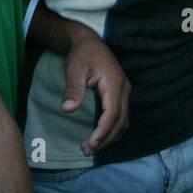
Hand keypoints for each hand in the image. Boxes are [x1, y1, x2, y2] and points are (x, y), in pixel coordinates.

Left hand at [61, 29, 129, 155]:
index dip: (103, 131)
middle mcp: (123, 89)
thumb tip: (68, 109)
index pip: (112, 113)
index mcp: (114, 83)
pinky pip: (121, 117)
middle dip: (105, 139)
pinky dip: (112, 129)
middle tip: (86, 151)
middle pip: (120, 121)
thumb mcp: (74, 70)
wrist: (89, 42)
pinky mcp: (121, 94)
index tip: (91, 144)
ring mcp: (124, 92)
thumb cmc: (81, 55)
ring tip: (91, 147)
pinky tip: (100, 136)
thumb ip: (73, 89)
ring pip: (123, 121)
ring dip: (110, 136)